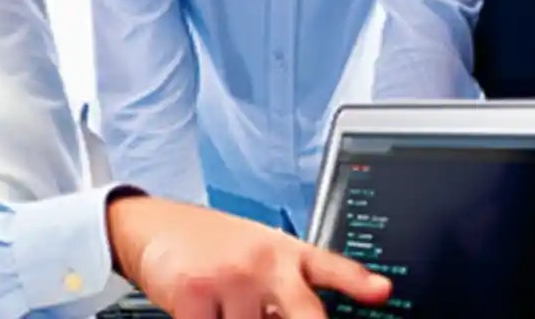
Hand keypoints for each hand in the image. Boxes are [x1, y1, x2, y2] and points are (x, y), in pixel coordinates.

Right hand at [106, 193, 390, 317]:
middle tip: (270, 315)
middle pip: (304, 314)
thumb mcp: (259, 254)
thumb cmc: (213, 245)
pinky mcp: (196, 292)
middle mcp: (264, 263)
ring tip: (223, 303)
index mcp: (286, 253)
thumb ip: (288, 288)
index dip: (359, 284)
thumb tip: (307, 318)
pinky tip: (198, 308)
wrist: (154, 225)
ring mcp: (231, 277)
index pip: (332, 268)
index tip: (380, 292)